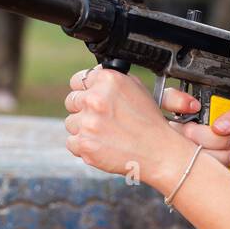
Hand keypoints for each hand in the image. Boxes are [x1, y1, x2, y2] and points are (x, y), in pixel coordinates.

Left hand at [64, 67, 202, 190]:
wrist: (159, 152)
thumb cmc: (150, 122)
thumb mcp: (136, 89)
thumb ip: (111, 80)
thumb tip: (93, 76)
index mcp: (108, 80)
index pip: (78, 80)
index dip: (85, 90)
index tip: (90, 97)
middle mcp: (96, 98)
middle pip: (71, 100)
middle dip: (83, 109)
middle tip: (101, 119)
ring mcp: (88, 122)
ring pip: (71, 122)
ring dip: (84, 129)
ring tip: (106, 134)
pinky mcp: (84, 143)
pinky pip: (71, 142)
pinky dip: (84, 146)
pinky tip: (102, 145)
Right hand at [163, 90, 229, 180]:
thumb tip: (219, 125)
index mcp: (190, 114)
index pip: (168, 99)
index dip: (176, 100)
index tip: (196, 107)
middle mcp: (178, 132)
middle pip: (188, 131)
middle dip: (216, 138)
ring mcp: (176, 154)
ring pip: (193, 152)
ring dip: (219, 154)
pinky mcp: (180, 174)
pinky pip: (197, 170)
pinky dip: (217, 167)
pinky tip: (224, 166)